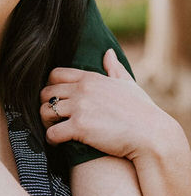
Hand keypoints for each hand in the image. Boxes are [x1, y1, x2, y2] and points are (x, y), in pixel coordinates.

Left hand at [40, 49, 176, 159]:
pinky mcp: (79, 127)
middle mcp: (82, 90)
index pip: (55, 74)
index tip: (55, 99)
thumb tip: (107, 52)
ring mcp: (80, 108)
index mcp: (91, 78)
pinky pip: (51, 133)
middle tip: (52, 118)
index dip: (50, 87)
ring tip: (54, 129)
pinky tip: (57, 143)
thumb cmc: (142, 111)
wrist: (152, 135)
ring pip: (44, 112)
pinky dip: (50, 139)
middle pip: (45, 93)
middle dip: (45, 105)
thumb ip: (114, 68)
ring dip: (45, 122)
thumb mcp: (127, 84)